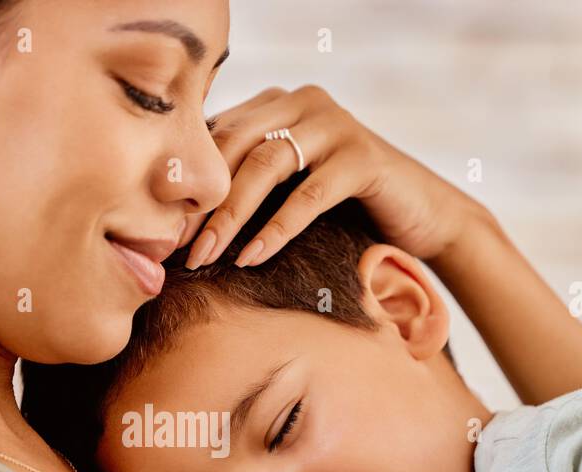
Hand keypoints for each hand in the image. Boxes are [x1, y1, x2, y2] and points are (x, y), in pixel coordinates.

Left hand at [181, 85, 485, 269]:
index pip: (216, 135)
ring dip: (230, 217)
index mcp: (276, 104)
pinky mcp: (363, 156)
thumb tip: (177, 223)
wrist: (422, 219)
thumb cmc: (343, 213)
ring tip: (206, 258)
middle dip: (201, 202)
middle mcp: (303, 102)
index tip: (160, 230)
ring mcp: (336, 124)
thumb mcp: (285, 192)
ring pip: (265, 166)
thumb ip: (244, 186)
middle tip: (176, 249)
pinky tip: (252, 259)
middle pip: (233, 147)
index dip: (187, 182)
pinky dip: (275, 229)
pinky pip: (308, 195)